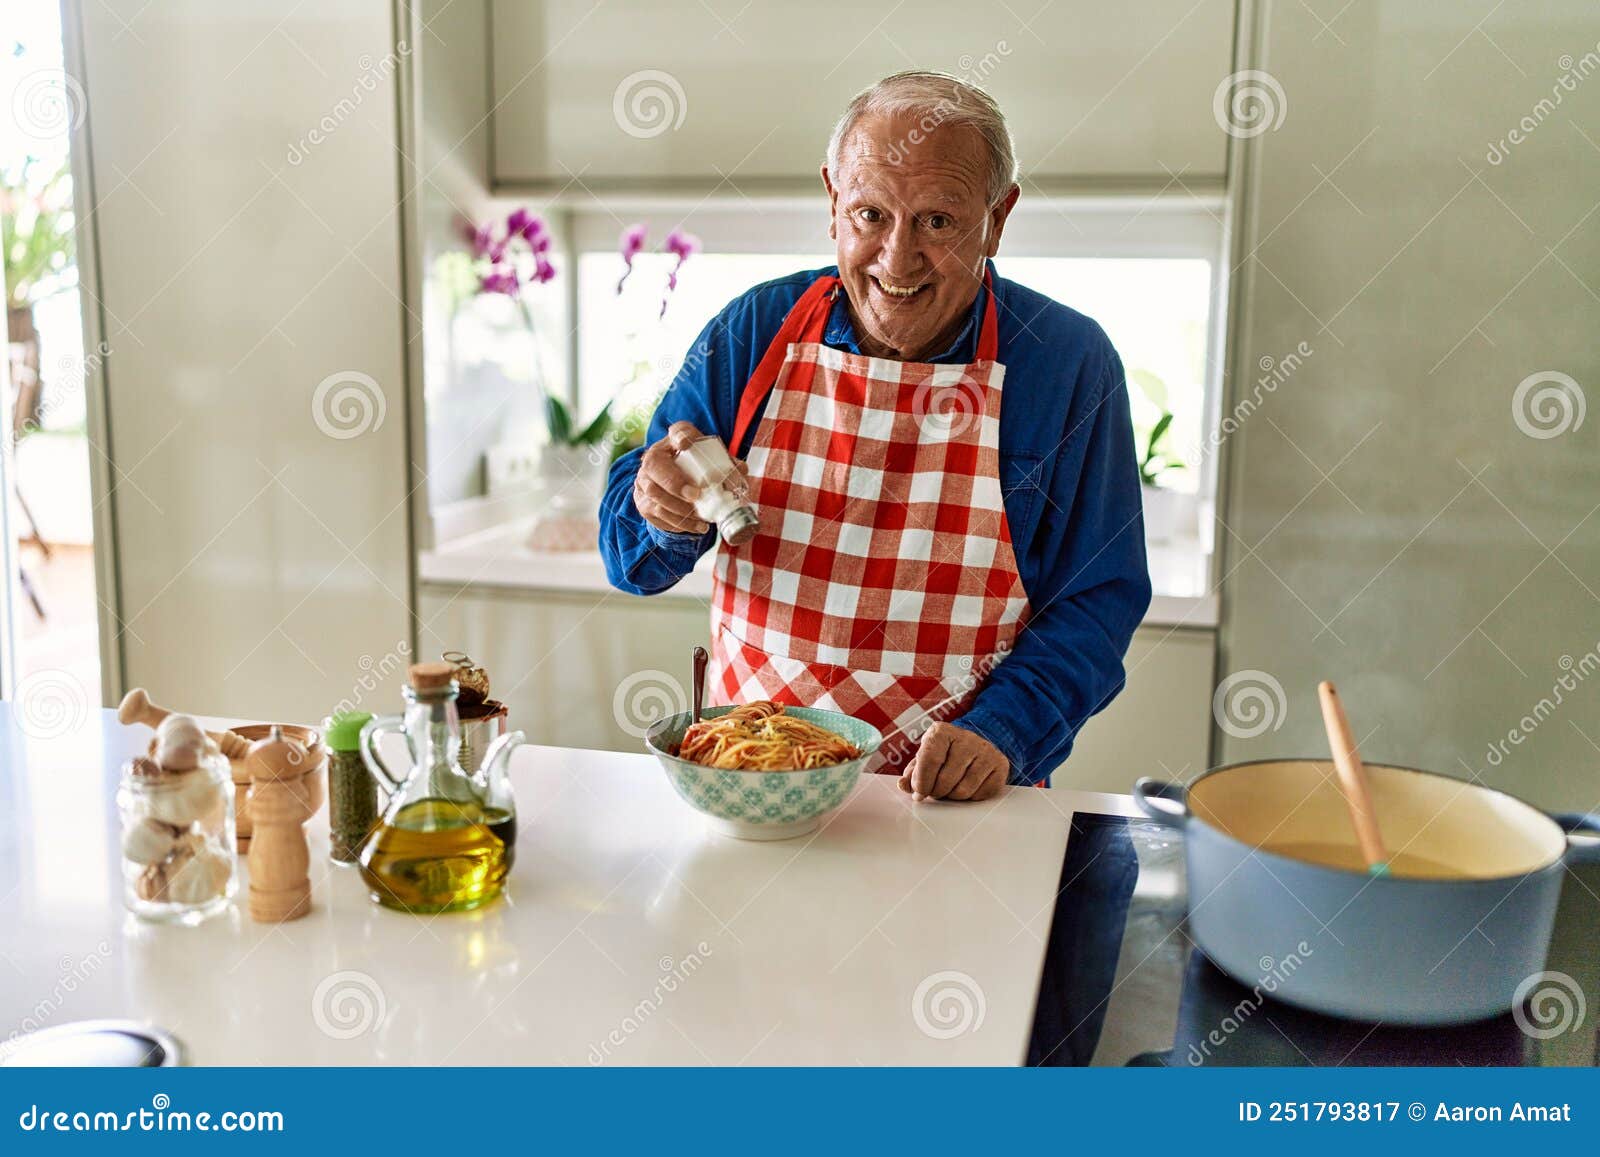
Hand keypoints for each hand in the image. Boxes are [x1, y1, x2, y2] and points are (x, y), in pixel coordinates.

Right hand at [633, 422, 749, 536]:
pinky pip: (656, 513)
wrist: (671, 487)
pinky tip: (695, 526)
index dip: (680, 436)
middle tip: (695, 496)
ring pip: (654, 494)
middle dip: (675, 483)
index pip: (676, 431)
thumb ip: (726, 465)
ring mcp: (643, 480)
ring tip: (700, 519)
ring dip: (679, 509)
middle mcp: (654, 457)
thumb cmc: (695, 471)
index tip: (685, 443)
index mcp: (674, 441)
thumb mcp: (710, 464)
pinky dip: (678, 522)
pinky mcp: (642, 502)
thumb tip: (741, 471)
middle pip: (654, 465)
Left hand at [899, 722, 1008, 801]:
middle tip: (936, 791)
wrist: (975, 747)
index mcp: (941, 732)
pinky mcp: (1000, 764)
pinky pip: (981, 794)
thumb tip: (903, 785)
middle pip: (945, 780)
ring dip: (953, 796)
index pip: (929, 761)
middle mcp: (966, 737)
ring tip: (951, 788)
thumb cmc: (944, 755)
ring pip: (963, 790)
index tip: (919, 793)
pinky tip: (968, 786)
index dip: (922, 783)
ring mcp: (986, 750)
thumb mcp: (925, 759)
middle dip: (937, 792)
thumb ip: (912, 774)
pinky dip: (971, 797)